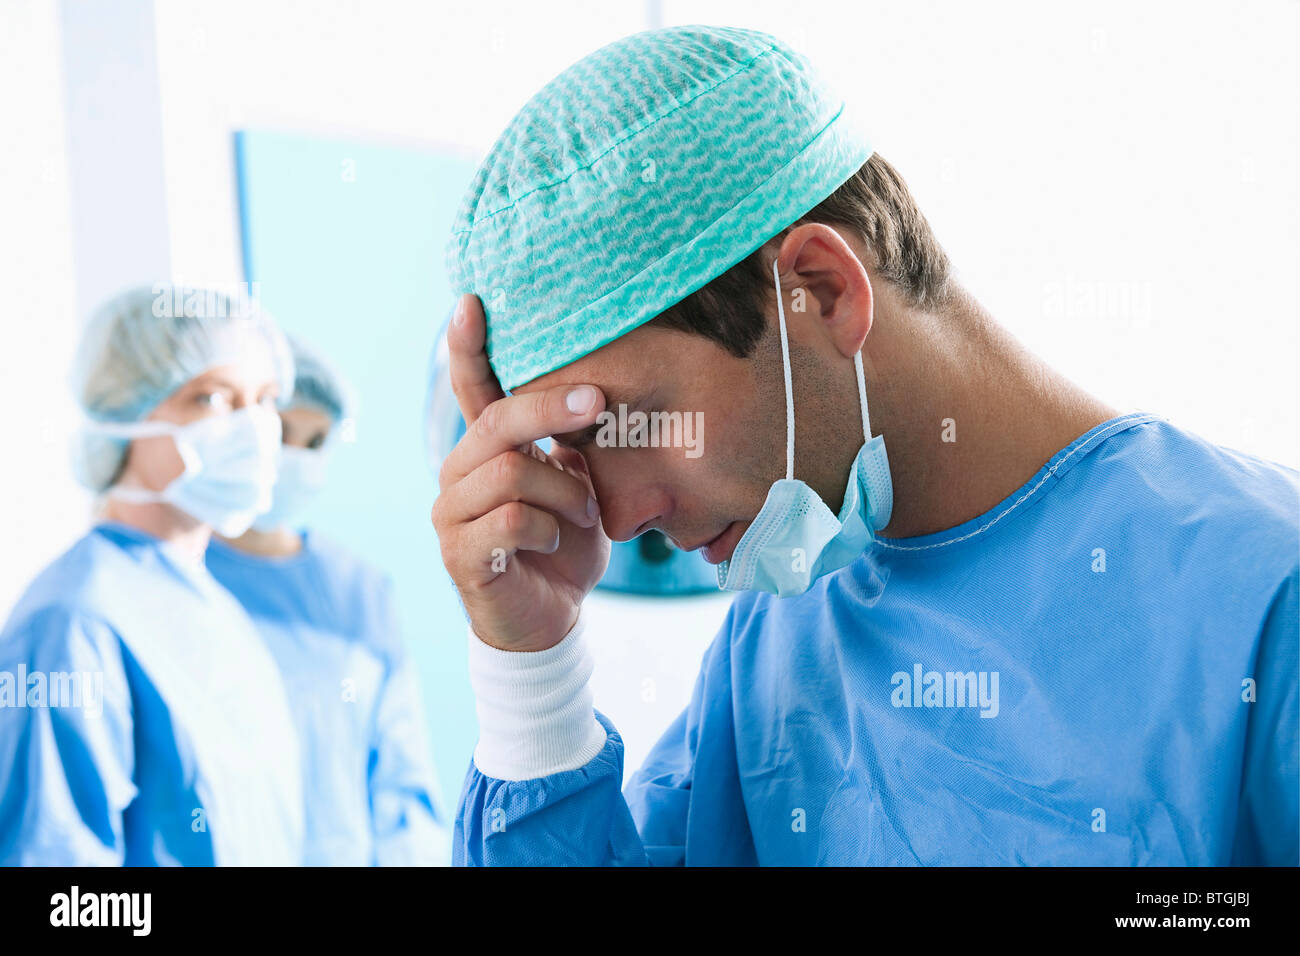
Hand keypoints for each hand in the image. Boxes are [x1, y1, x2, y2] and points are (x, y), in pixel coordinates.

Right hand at [431, 294, 609, 651]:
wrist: (551, 618)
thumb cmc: (563, 543)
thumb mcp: (576, 485)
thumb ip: (570, 445)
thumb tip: (598, 393)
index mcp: (485, 450)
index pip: (470, 389)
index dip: (467, 347)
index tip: (471, 301)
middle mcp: (458, 475)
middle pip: (497, 423)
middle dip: (551, 408)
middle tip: (598, 402)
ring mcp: (452, 516)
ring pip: (510, 473)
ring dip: (564, 491)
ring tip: (585, 512)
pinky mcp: (461, 555)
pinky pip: (511, 521)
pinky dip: (548, 527)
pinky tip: (557, 540)